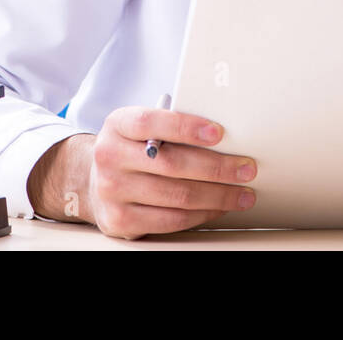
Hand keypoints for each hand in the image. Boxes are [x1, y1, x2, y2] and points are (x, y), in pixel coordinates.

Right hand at [83, 106, 257, 238]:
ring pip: (177, 195)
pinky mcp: (120, 220)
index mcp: (117, 125)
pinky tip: (218, 207)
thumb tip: (223, 137)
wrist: (96, 182)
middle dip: (217, 168)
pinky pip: (172, 220)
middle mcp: (110, 157)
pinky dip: (202, 214)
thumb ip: (170, 127)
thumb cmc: (133, 150)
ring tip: (242, 193)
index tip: (219, 132)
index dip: (186, 127)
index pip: (150, 122)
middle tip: (246, 168)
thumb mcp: (141, 129)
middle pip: (172, 164)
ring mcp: (112, 191)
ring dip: (218, 195)